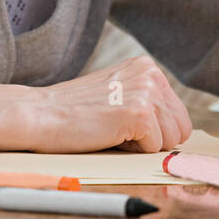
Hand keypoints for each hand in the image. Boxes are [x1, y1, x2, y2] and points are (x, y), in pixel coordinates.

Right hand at [23, 56, 192, 153]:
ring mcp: (147, 92)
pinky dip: (131, 151)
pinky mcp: (140, 113)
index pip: (178, 114)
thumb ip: (147, 103)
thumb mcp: (117, 95)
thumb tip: (178, 132)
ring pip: (170, 140)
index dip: (154, 131)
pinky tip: (107, 135)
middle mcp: (151, 74)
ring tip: (111, 130)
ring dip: (141, 145)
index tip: (124, 124)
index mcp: (147, 68)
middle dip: (153, 140)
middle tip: (116, 129)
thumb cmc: (74, 112)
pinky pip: (153, 149)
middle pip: (180, 128)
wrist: (38, 115)